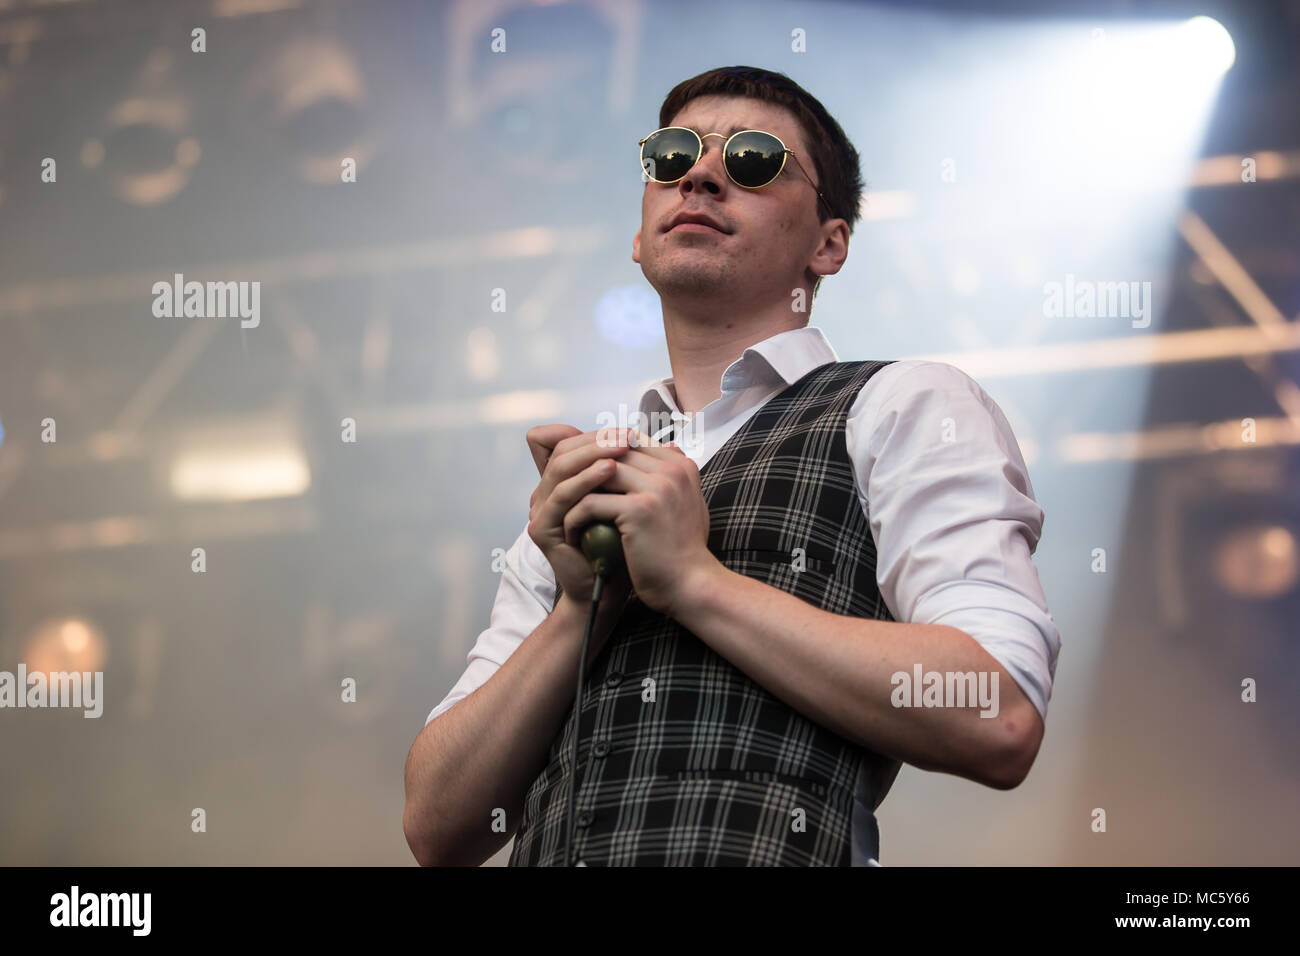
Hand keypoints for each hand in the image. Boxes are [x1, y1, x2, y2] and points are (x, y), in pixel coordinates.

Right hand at [525, 424, 637, 605]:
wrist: (612, 589)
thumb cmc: (626, 547)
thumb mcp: (635, 502)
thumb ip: (644, 475)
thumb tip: (674, 443)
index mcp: (564, 483)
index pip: (566, 442)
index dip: (592, 433)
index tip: (626, 432)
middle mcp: (547, 493)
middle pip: (564, 449)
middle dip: (598, 439)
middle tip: (627, 435)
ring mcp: (541, 510)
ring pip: (561, 467)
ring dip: (593, 453)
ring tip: (622, 447)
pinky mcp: (542, 529)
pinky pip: (562, 496)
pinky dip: (586, 480)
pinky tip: (611, 472)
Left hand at [559, 427, 722, 618]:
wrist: (692, 586)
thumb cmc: (683, 552)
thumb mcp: (685, 504)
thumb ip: (670, 479)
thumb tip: (659, 455)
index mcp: (681, 465)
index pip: (630, 440)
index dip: (602, 455)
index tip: (583, 477)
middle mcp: (672, 470)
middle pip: (612, 452)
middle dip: (584, 470)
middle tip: (564, 490)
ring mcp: (657, 487)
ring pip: (597, 474)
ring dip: (575, 492)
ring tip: (563, 510)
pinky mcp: (639, 510)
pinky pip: (591, 502)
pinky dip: (575, 517)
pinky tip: (571, 532)